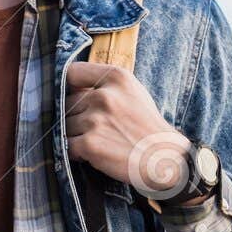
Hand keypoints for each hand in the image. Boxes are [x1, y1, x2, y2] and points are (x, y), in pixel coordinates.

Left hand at [64, 61, 195, 201]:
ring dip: (76, 136)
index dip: (68, 85)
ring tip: (100, 142)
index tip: (72, 96)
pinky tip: (95, 154)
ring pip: (65, 126)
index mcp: (116, 77)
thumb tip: (69, 86)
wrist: (166, 160)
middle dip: (75, 117)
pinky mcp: (90, 143)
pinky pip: (67, 146)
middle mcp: (104, 95)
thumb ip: (104, 85)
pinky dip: (76, 152)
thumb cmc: (147, 127)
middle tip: (96, 129)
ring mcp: (96, 120)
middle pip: (67, 103)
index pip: (72, 72)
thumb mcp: (133, 93)